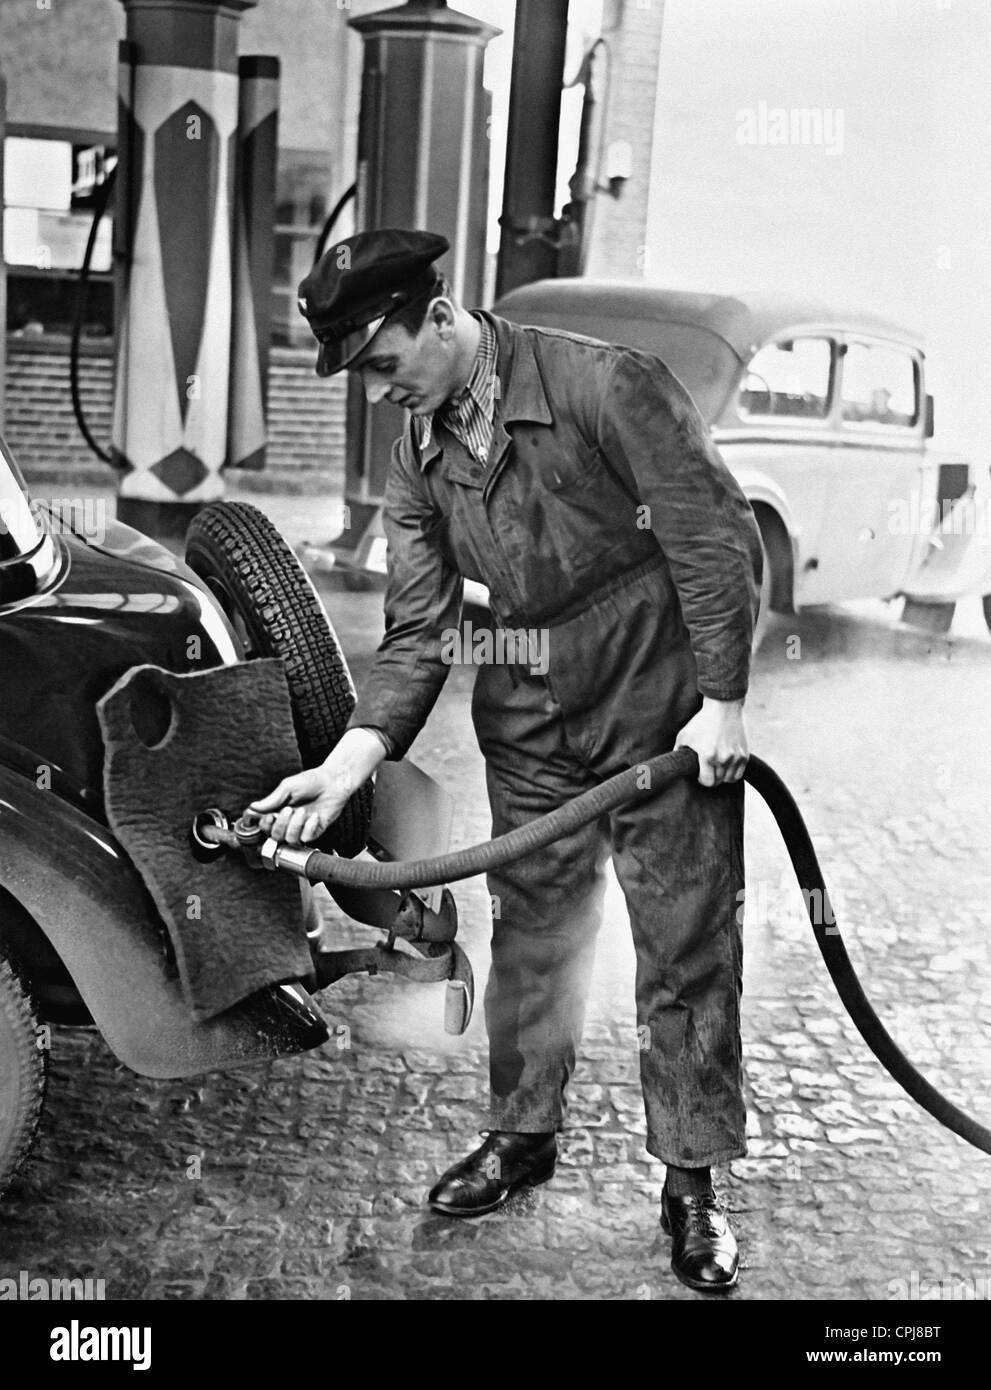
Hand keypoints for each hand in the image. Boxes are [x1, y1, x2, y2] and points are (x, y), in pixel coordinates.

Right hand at [248, 728, 385, 844]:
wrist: (333, 782)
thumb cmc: (311, 781)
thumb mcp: (288, 787)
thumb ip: (271, 799)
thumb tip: (252, 808)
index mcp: (279, 810)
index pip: (265, 826)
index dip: (264, 825)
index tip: (269, 817)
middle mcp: (289, 821)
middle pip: (275, 836)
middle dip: (281, 824)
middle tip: (289, 810)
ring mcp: (301, 828)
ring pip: (290, 839)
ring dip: (295, 826)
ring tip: (303, 811)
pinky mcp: (315, 831)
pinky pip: (306, 838)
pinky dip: (309, 827)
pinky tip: (314, 816)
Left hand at [675, 697, 747, 786]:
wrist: (724, 707)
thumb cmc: (702, 721)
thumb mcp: (684, 735)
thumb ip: (678, 752)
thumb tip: (675, 764)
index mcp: (708, 755)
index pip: (707, 781)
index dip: (701, 780)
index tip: (699, 774)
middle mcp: (724, 758)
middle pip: (718, 781)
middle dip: (710, 778)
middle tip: (706, 770)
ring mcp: (736, 757)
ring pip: (729, 779)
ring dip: (721, 777)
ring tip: (716, 768)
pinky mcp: (744, 754)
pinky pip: (739, 774)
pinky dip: (732, 774)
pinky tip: (726, 767)